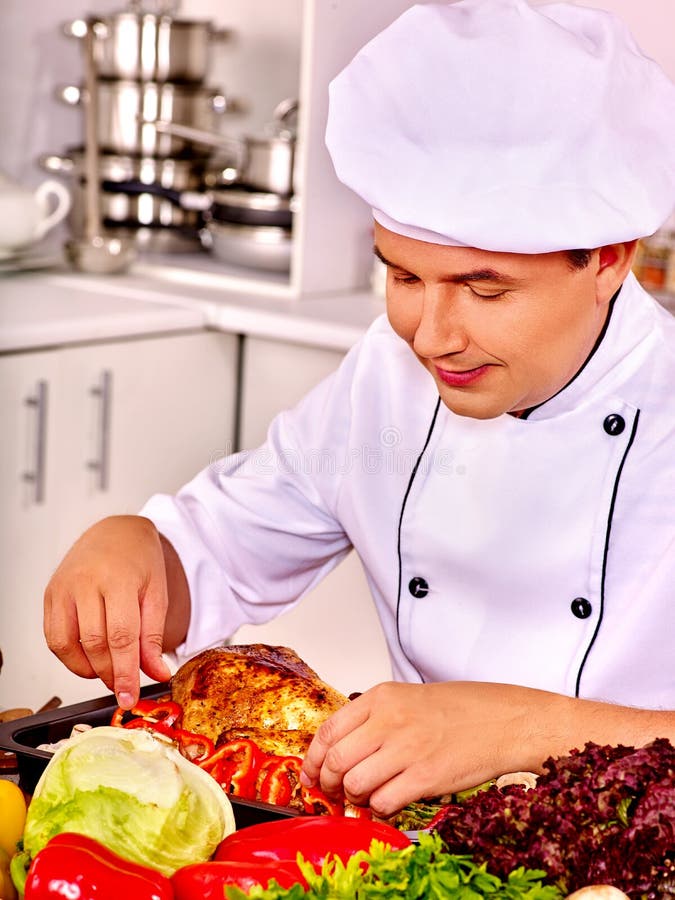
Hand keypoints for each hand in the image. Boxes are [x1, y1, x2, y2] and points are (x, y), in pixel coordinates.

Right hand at [44, 515, 172, 707]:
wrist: (117, 531)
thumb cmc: (140, 560)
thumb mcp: (157, 594)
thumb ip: (154, 636)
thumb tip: (158, 674)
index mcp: (118, 579)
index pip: (121, 637)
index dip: (126, 672)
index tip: (131, 697)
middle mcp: (86, 582)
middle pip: (95, 643)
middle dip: (110, 674)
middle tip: (123, 687)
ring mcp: (63, 588)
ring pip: (68, 644)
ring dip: (88, 669)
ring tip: (108, 672)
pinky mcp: (50, 595)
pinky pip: (53, 637)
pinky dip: (70, 657)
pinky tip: (89, 659)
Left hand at [301, 680, 565, 817]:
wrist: (504, 720)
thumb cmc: (461, 709)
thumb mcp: (408, 698)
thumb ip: (374, 718)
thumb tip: (340, 751)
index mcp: (382, 697)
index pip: (329, 731)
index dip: (313, 759)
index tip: (311, 775)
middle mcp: (390, 720)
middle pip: (336, 761)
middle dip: (329, 784)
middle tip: (334, 792)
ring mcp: (407, 749)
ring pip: (356, 785)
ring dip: (355, 799)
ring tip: (365, 797)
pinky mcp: (426, 777)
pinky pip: (383, 802)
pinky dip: (378, 810)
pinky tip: (388, 804)